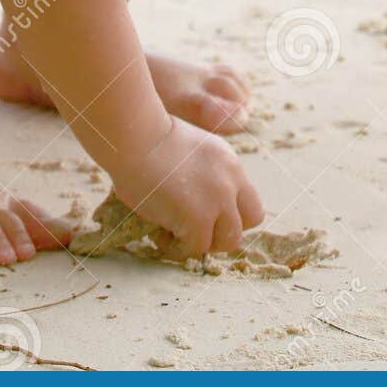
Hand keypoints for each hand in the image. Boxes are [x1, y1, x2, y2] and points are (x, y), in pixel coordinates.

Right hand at [113, 118, 263, 259]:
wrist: (135, 137)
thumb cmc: (148, 139)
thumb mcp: (191, 149)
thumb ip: (205, 175)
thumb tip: (195, 201)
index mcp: (229, 163)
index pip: (251, 203)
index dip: (232, 215)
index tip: (207, 215)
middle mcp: (231, 181)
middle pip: (248, 224)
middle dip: (222, 232)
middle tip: (194, 229)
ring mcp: (218, 200)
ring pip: (227, 241)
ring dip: (202, 242)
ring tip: (173, 233)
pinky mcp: (199, 219)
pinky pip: (196, 248)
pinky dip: (177, 247)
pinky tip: (159, 234)